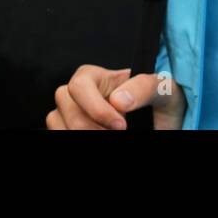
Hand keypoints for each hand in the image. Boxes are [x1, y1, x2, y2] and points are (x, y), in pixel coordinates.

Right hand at [46, 64, 186, 129]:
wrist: (160, 122)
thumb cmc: (159, 102)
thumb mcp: (161, 89)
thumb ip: (143, 87)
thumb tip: (118, 100)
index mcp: (94, 77)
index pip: (79, 86)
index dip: (96, 108)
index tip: (121, 125)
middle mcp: (76, 94)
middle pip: (64, 106)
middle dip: (89, 126)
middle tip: (117, 135)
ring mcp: (69, 114)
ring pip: (57, 123)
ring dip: (79, 133)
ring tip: (107, 139)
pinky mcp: (68, 129)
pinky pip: (58, 135)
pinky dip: (72, 139)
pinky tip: (97, 140)